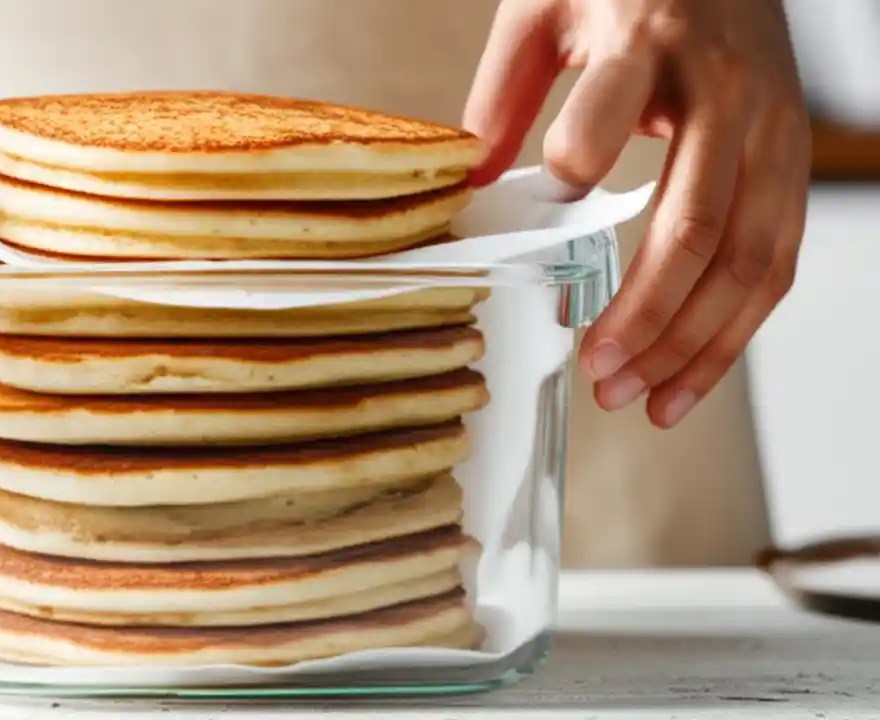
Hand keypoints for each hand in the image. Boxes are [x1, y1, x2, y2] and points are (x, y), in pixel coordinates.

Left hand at [464, 0, 809, 427]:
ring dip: (693, 344)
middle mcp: (724, 92)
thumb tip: (471, 186)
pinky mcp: (792, 160)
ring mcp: (770, 130)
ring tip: (638, 399)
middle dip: (645, 315)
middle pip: (696, 224)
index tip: (535, 229)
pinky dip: (735, 330)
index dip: (571, 172)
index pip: (605, 118)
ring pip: (749, 260)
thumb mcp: (544, 8)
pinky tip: (688, 376)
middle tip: (598, 374)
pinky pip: (775, 261)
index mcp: (646, 42)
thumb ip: (502, 92)